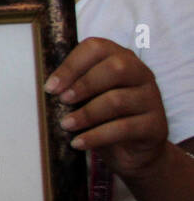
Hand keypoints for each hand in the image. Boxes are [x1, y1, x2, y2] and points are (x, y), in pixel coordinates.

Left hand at [45, 37, 167, 178]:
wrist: (133, 152)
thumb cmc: (103, 118)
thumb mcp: (87, 98)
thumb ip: (71, 87)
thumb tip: (44, 89)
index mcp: (120, 58)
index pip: (97, 48)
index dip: (71, 65)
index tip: (50, 87)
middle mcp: (140, 74)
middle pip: (115, 68)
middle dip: (83, 84)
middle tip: (61, 101)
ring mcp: (151, 99)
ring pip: (118, 100)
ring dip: (86, 113)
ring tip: (65, 125)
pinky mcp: (155, 125)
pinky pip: (124, 128)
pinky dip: (96, 136)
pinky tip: (78, 142)